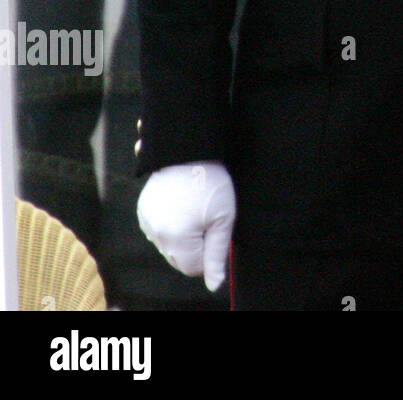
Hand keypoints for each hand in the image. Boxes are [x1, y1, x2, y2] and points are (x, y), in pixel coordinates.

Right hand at [137, 161, 235, 290]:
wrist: (188, 152)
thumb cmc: (211, 184)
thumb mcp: (223, 219)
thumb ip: (217, 254)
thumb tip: (214, 286)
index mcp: (177, 239)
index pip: (193, 268)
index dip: (208, 252)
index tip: (214, 229)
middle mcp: (156, 235)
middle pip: (179, 259)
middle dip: (195, 246)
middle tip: (205, 217)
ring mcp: (146, 223)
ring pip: (168, 245)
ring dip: (181, 235)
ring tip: (193, 207)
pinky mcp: (142, 211)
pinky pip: (158, 230)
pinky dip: (170, 224)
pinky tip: (180, 204)